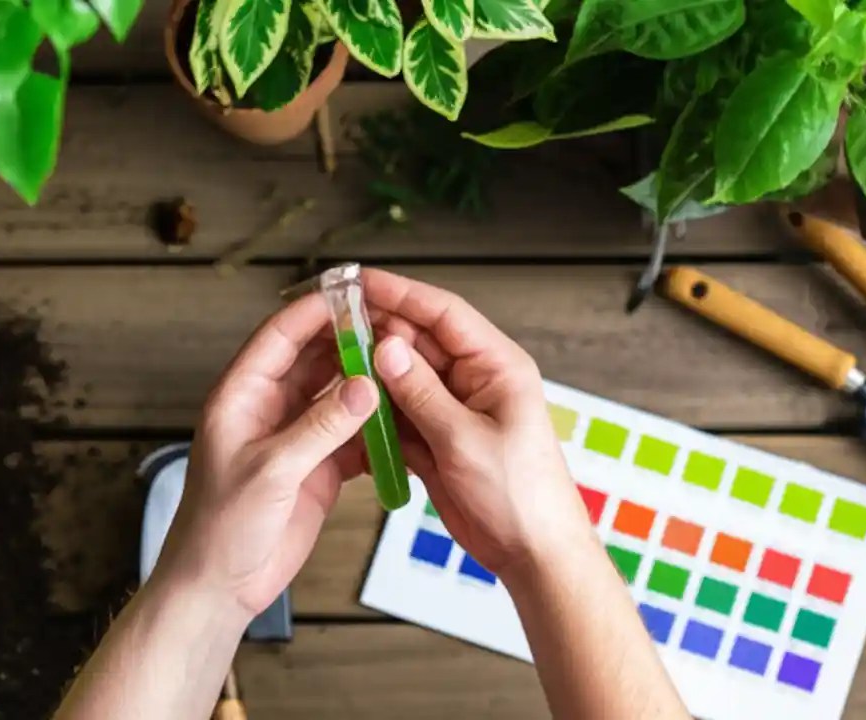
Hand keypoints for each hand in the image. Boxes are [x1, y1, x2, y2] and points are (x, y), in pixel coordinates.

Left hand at [152, 293, 377, 618]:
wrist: (218, 586)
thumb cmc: (219, 528)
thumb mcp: (272, 471)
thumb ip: (320, 426)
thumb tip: (365, 385)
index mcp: (240, 396)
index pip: (279, 336)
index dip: (315, 311)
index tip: (354, 293)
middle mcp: (268, 409)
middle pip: (313, 358)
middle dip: (350, 341)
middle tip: (392, 327)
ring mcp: (294, 437)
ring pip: (336, 394)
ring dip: (366, 382)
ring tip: (404, 367)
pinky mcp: (316, 467)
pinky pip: (351, 434)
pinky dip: (375, 427)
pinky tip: (401, 419)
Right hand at [363, 269, 591, 579]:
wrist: (533, 553)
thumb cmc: (521, 496)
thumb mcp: (465, 440)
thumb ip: (422, 393)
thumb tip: (387, 348)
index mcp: (496, 366)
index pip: (443, 314)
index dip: (401, 294)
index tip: (359, 282)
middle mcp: (474, 381)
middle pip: (418, 342)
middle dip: (377, 335)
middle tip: (332, 329)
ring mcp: (454, 411)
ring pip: (403, 379)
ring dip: (372, 378)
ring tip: (332, 371)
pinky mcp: (437, 439)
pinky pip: (400, 416)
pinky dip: (377, 416)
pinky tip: (352, 415)